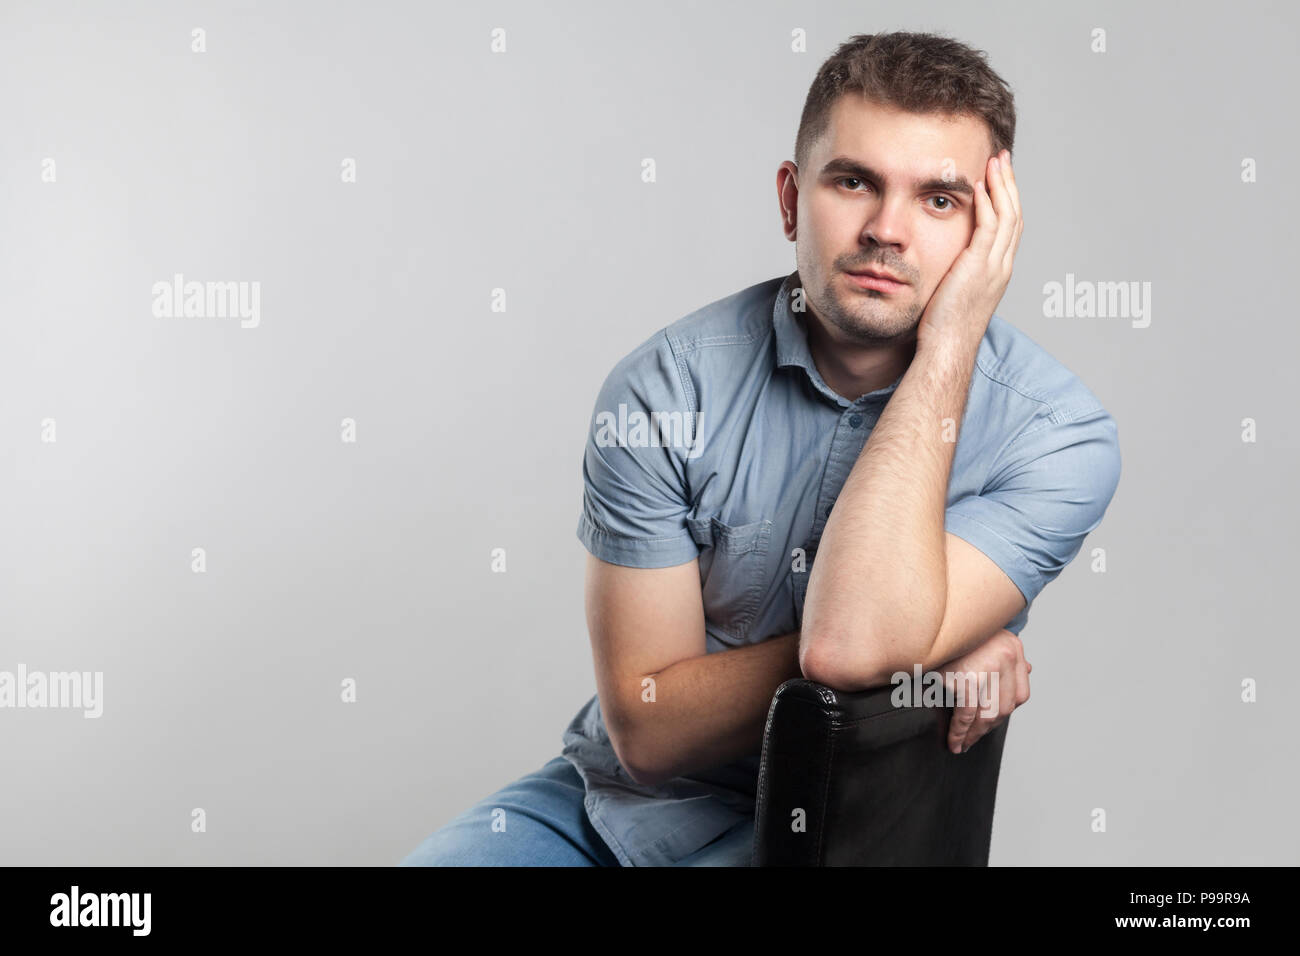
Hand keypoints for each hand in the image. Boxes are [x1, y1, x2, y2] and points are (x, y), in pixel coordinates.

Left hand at [916, 149, 1023, 351]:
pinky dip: (987, 203)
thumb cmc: (943, 329)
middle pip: (1014, 215)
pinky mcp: (978, 267)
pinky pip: (988, 227)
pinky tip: (979, 186)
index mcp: (997, 272)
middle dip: (1009, 185)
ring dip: (1001, 186)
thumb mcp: (953, 294)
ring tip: (994, 161)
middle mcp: (1002, 267)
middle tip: (1003, 159)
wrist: (947, 348)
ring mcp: (994, 267)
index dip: (1007, 200)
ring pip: (1007, 216)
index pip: (1009, 227)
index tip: (999, 178)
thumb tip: (943, 264)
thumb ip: (955, 274)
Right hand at [942, 628, 1030, 754]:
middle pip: (1004, 707)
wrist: (931, 619)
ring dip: (974, 734)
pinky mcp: (966, 679)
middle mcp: (1006, 657)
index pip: (1019, 695)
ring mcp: (988, 667)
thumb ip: (1007, 658)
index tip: (988, 725)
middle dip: (986, 728)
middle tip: (972, 740)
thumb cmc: (954, 635)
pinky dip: (960, 731)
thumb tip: (1028, 670)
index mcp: (1013, 648)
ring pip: (987, 714)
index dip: (1003, 714)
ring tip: (962, 744)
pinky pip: (966, 713)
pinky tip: (955, 740)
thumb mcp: (986, 642)